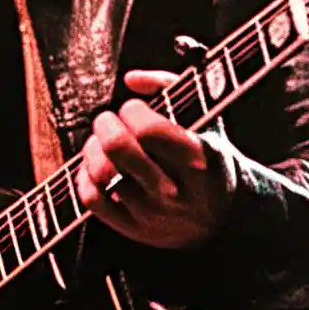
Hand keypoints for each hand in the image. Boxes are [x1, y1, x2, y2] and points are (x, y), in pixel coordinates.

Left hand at [76, 70, 227, 248]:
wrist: (223, 217)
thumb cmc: (207, 156)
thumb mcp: (206, 118)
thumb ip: (171, 86)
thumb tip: (131, 80)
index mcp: (199, 157)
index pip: (149, 130)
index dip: (132, 111)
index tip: (135, 109)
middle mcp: (176, 190)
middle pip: (119, 149)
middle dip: (105, 125)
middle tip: (109, 121)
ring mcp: (154, 213)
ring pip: (101, 172)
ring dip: (94, 148)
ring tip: (102, 143)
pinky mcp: (134, 230)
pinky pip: (92, 199)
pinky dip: (85, 176)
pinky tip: (98, 168)